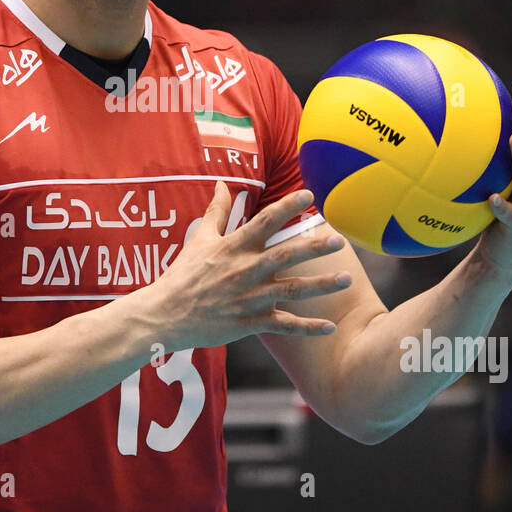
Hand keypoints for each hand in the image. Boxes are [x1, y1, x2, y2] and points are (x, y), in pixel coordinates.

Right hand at [149, 180, 350, 348]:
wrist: (165, 314)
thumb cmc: (181, 275)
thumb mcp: (198, 239)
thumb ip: (215, 211)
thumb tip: (221, 183)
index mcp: (233, 247)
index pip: (264, 221)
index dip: (287, 207)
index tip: (309, 195)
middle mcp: (244, 271)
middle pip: (286, 256)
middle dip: (315, 247)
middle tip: (340, 240)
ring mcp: (248, 298)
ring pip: (292, 291)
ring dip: (321, 285)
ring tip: (347, 279)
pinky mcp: (249, 322)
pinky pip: (283, 325)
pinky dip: (307, 328)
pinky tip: (331, 327)